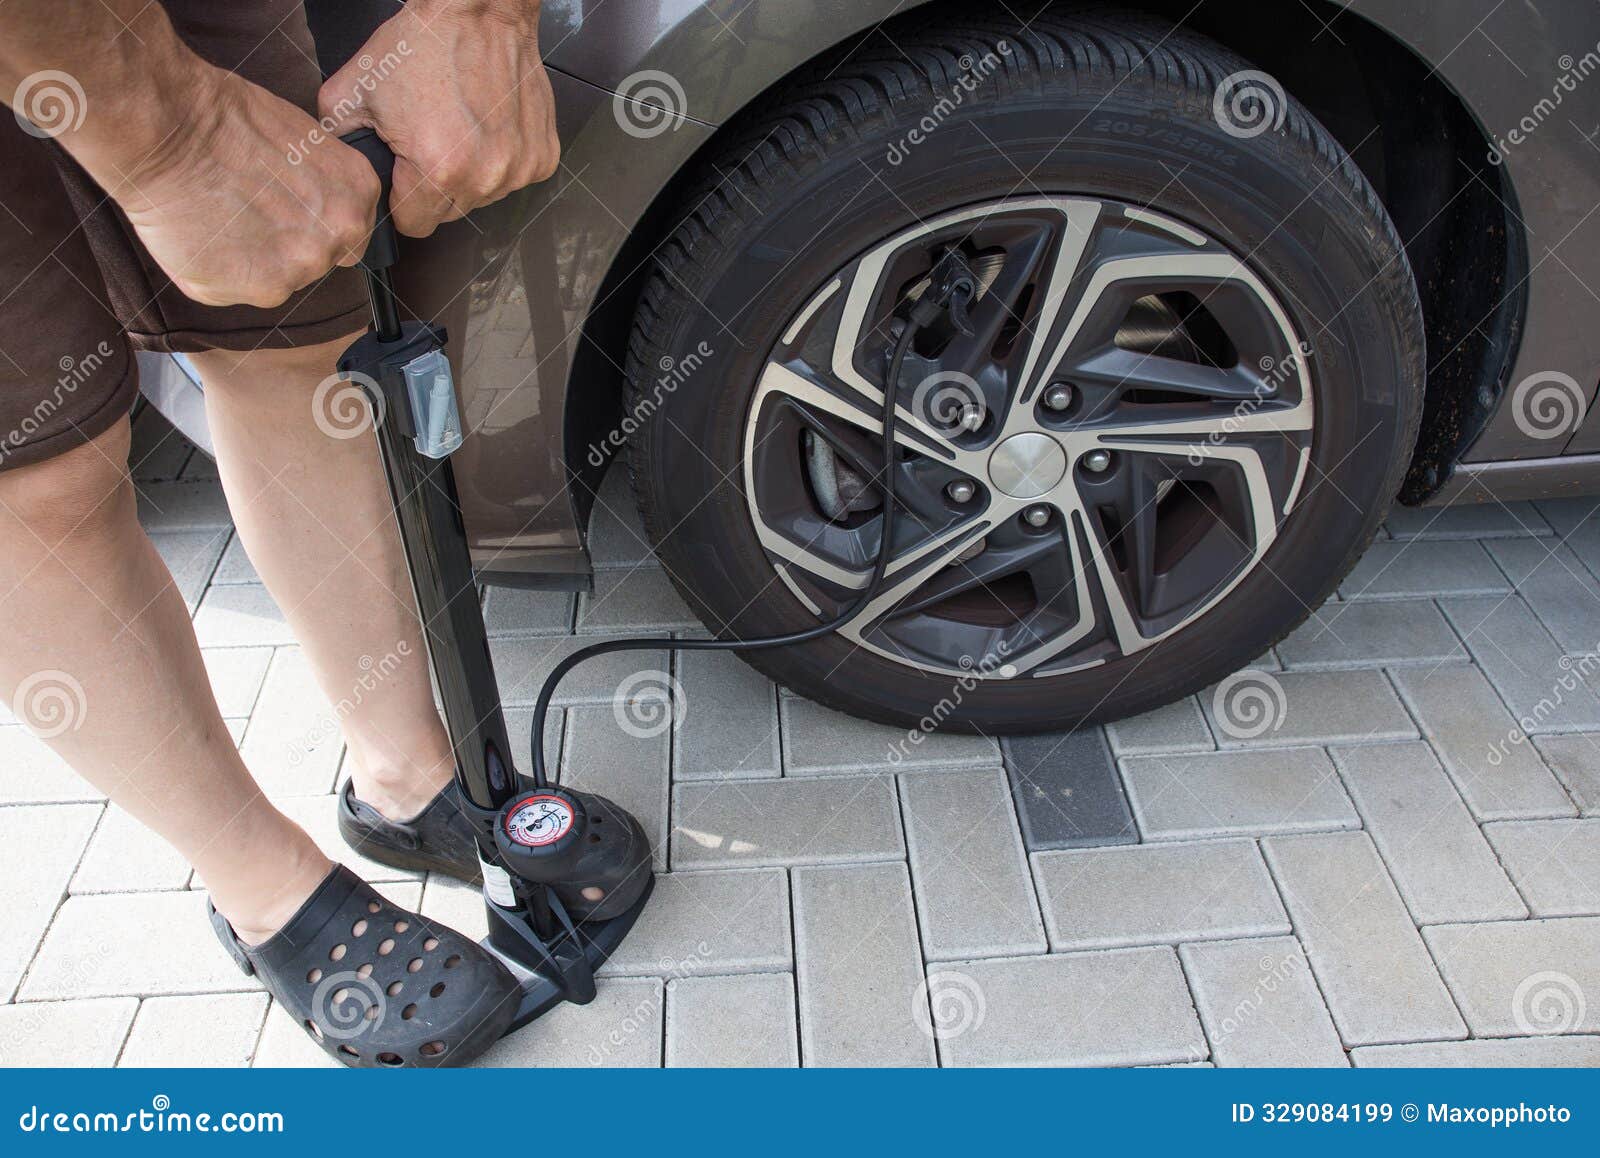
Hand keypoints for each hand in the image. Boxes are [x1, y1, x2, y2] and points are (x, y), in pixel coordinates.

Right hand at [115, 69, 381, 307]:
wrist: (170, 128)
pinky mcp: (259, 288)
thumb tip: (315, 208)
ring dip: (251, 260)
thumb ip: (322, 187)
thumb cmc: (226, 120)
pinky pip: (239, 291)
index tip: (286, 214)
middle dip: (286, 245)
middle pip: (316, 261)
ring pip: (278, 279)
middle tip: (246, 214)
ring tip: (219, 218)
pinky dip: (217, 271)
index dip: (313, 225)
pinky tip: (202, 236)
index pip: (349, 235)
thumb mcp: (305, 142)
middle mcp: (337, 238)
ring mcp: (300, 268)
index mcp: (356, 198)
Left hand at [319, 0, 558, 237]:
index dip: (402, 201)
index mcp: (437, 169)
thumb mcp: (353, 89)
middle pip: (450, 213)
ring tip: (461, 127)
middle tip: (430, 140)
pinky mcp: (542, 156)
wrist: (480, 11)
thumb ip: (337, 140)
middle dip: (435, 187)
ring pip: (483, 196)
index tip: (404, 175)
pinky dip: (501, 158)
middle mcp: (485, 177)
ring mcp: (518, 168)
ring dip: (471, 173)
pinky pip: (513, 176)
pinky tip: (488, 125)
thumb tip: (341, 172)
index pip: (414, 226)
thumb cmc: (424, 45)